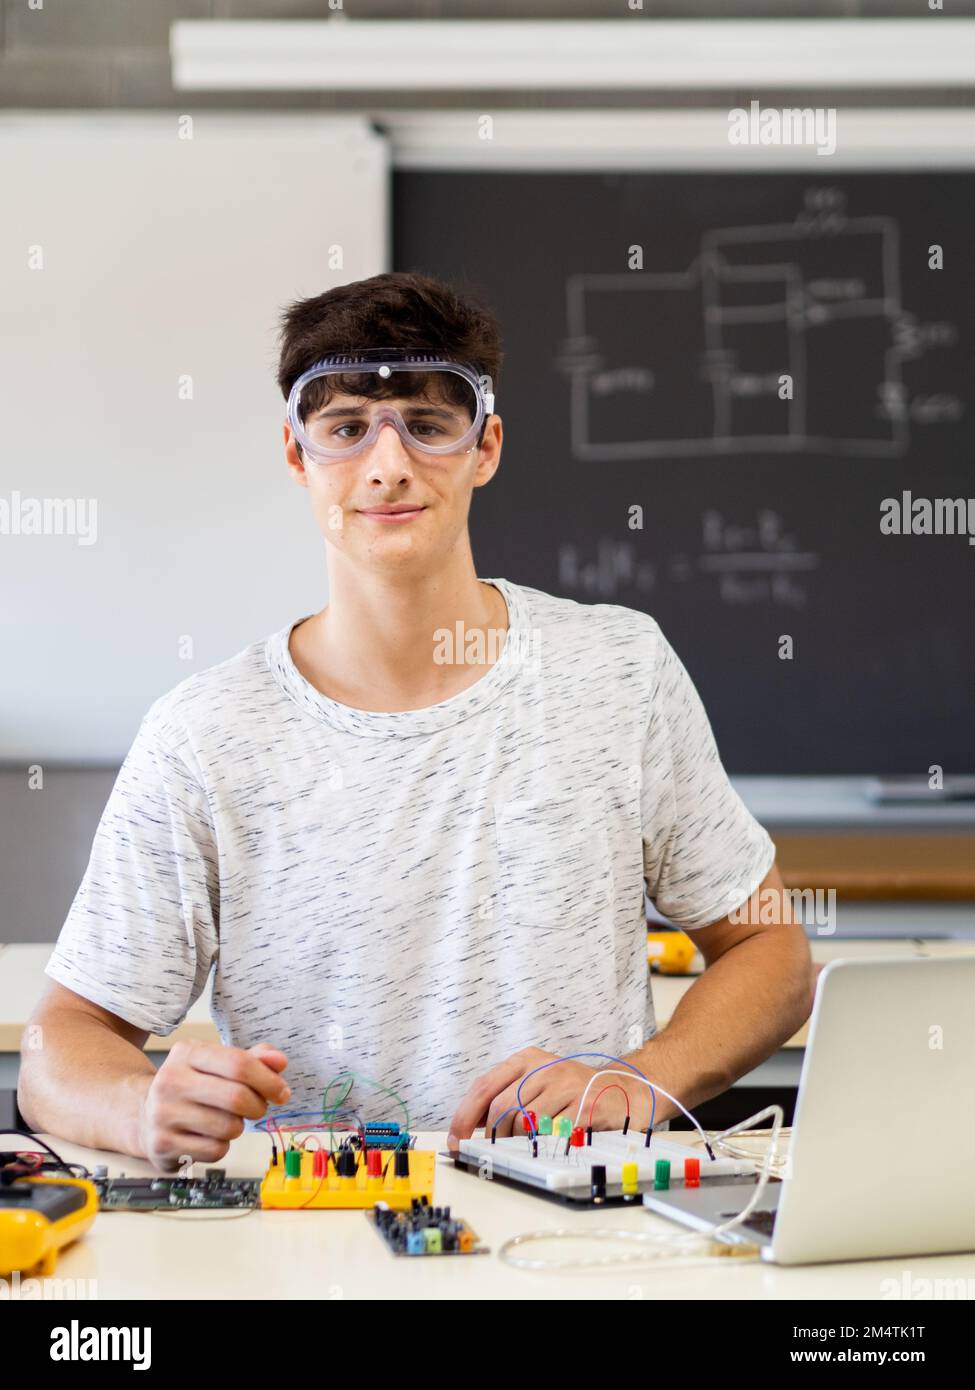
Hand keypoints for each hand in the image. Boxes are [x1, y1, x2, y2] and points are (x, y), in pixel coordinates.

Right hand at [136, 1040, 289, 1170]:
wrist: (143, 1115)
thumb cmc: (191, 1086)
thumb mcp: (216, 1064)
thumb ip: (252, 1059)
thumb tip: (279, 1061)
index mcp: (187, 1053)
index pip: (238, 1064)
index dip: (268, 1080)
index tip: (282, 1092)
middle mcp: (170, 1080)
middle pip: (236, 1097)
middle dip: (258, 1106)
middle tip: (259, 1108)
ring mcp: (163, 1114)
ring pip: (228, 1127)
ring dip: (239, 1127)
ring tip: (228, 1120)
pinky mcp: (163, 1144)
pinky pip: (215, 1150)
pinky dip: (222, 1146)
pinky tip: (210, 1136)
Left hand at [447, 1046, 651, 1152]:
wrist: (626, 1090)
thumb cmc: (575, 1091)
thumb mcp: (539, 1082)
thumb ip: (508, 1096)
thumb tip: (472, 1126)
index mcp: (527, 1059)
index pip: (485, 1085)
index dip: (465, 1115)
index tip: (455, 1140)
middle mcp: (545, 1067)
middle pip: (502, 1105)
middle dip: (491, 1135)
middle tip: (489, 1151)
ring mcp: (566, 1085)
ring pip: (525, 1121)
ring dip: (520, 1141)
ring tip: (528, 1144)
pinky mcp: (584, 1106)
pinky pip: (553, 1132)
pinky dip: (545, 1144)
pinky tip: (551, 1143)